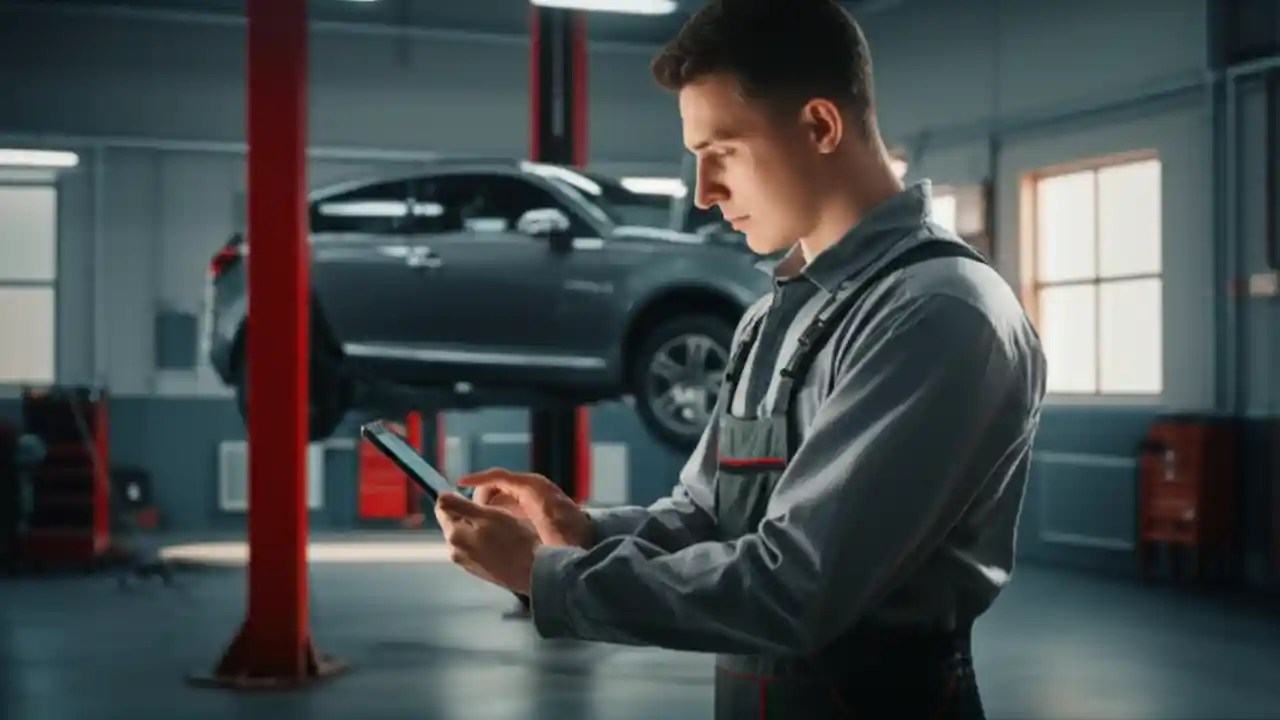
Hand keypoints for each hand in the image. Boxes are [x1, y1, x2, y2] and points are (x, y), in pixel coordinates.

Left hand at [434, 492, 540, 594]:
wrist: (533, 571)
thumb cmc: (513, 538)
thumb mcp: (488, 515)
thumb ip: (460, 506)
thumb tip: (439, 497)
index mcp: (454, 535)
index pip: (442, 509)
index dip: (458, 499)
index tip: (479, 501)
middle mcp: (453, 551)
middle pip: (453, 523)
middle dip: (468, 515)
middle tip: (493, 514)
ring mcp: (465, 563)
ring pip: (465, 535)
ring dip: (476, 528)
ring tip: (498, 528)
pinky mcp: (476, 570)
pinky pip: (473, 548)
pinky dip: (482, 541)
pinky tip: (499, 542)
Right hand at [459, 468, 592, 548]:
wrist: (590, 546)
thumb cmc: (566, 535)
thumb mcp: (537, 526)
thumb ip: (510, 510)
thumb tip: (490, 507)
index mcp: (532, 487)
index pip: (498, 476)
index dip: (477, 480)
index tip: (459, 485)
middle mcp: (533, 488)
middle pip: (498, 486)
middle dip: (483, 499)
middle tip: (474, 518)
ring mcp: (536, 499)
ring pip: (503, 497)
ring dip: (491, 508)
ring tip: (482, 525)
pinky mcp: (537, 510)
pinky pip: (512, 506)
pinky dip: (501, 513)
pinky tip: (496, 529)